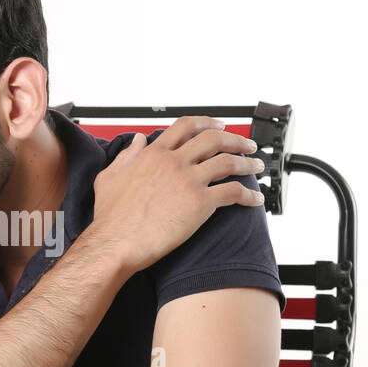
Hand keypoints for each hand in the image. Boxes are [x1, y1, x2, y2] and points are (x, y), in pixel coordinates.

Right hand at [87, 114, 265, 274]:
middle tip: (246, 145)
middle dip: (235, 139)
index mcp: (153, 154)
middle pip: (213, 139)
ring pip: (228, 162)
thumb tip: (136, 141)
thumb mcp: (110, 177)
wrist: (117, 243)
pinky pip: (233, 192)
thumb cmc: (112, 218)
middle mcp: (174, 162)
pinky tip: (255, 199)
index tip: (218, 126)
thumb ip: (126, 156)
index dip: (206, 123)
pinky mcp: (200, 203)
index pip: (186, 126)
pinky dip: (249, 194)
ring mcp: (188, 181)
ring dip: (247, 163)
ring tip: (257, 167)